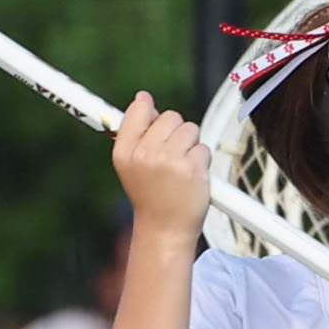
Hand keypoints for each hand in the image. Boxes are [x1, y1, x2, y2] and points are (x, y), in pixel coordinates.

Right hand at [109, 91, 209, 246]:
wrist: (165, 229)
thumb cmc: (151, 196)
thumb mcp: (131, 165)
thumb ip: (137, 133)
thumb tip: (144, 98)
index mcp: (124, 151)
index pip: (139, 110)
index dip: (149, 111)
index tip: (152, 117)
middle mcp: (144, 153)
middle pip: (170, 116)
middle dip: (176, 132)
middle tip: (172, 157)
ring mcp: (168, 160)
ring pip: (190, 129)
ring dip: (191, 146)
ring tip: (182, 168)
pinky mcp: (191, 168)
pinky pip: (203, 148)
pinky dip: (202, 161)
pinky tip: (192, 177)